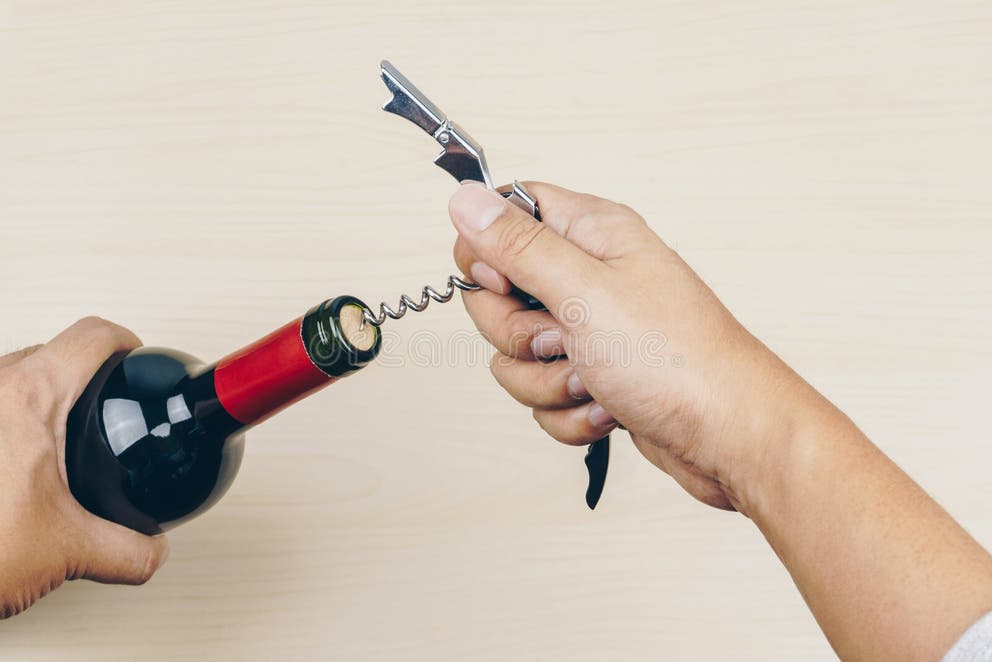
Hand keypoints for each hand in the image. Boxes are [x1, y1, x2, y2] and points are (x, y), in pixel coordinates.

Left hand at [0, 318, 168, 618]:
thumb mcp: (65, 551)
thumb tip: (148, 551)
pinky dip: (8, 419)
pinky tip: (12, 461)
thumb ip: (125, 550)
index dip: (125, 342)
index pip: (93, 337)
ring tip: (54, 435)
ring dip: (37, 397)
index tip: (135, 355)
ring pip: (11, 374)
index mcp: (29, 397)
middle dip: (82, 375)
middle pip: (51, 350)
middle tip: (101, 401)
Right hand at [449, 181, 815, 513]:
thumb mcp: (584, 292)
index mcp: (593, 234)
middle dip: (518, 334)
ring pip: (516, 353)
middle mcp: (590, 276)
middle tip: (562, 339)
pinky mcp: (595, 375)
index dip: (489, 252)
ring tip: (594, 379)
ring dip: (546, 381)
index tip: (508, 285)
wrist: (727, 436)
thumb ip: (518, 246)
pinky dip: (568, 410)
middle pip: (500, 293)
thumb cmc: (676, 359)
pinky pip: (543, 393)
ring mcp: (592, 329)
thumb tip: (466, 199)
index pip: (509, 214)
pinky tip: (608, 407)